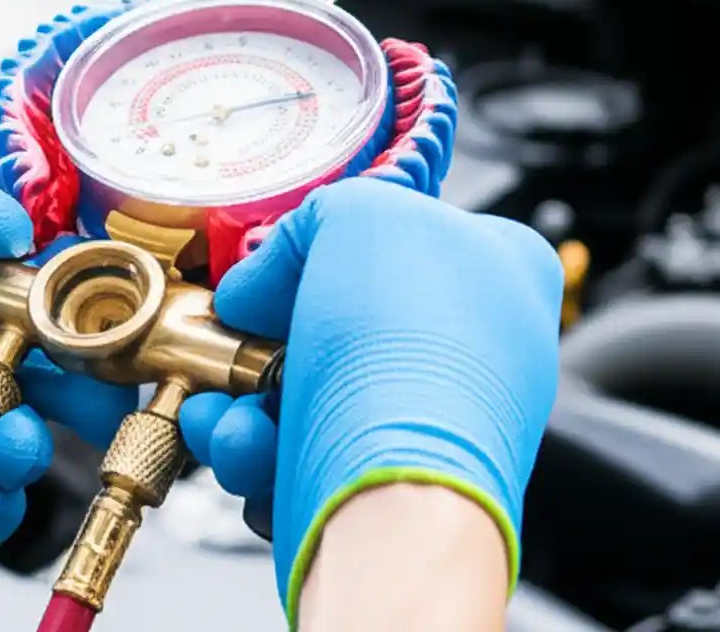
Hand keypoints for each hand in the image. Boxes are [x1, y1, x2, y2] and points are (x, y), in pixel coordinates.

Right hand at [179, 178, 562, 622]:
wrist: (396, 504)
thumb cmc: (404, 358)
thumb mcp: (357, 215)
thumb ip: (311, 219)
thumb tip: (258, 288)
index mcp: (497, 270)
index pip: (388, 236)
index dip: (312, 252)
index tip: (264, 277)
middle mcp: (472, 351)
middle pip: (325, 326)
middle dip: (252, 346)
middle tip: (222, 354)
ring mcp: (427, 425)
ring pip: (298, 399)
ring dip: (239, 407)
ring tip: (222, 422)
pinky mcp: (382, 490)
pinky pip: (296, 460)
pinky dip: (256, 459)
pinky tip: (246, 458)